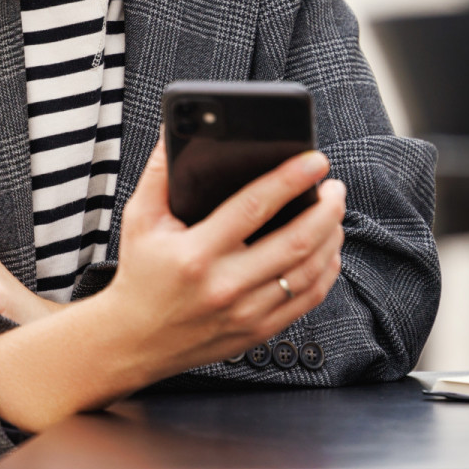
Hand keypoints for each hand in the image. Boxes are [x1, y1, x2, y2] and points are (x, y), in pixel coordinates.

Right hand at [93, 140, 346, 383]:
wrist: (133, 341)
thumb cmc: (140, 274)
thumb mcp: (140, 220)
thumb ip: (159, 173)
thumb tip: (173, 126)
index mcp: (195, 254)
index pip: (254, 207)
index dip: (290, 180)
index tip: (315, 161)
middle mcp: (224, 286)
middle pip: (296, 241)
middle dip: (327, 209)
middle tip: (335, 187)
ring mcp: (245, 313)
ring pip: (309, 271)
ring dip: (332, 236)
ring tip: (334, 212)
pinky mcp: (258, 331)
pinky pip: (307, 299)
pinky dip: (327, 270)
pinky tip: (329, 249)